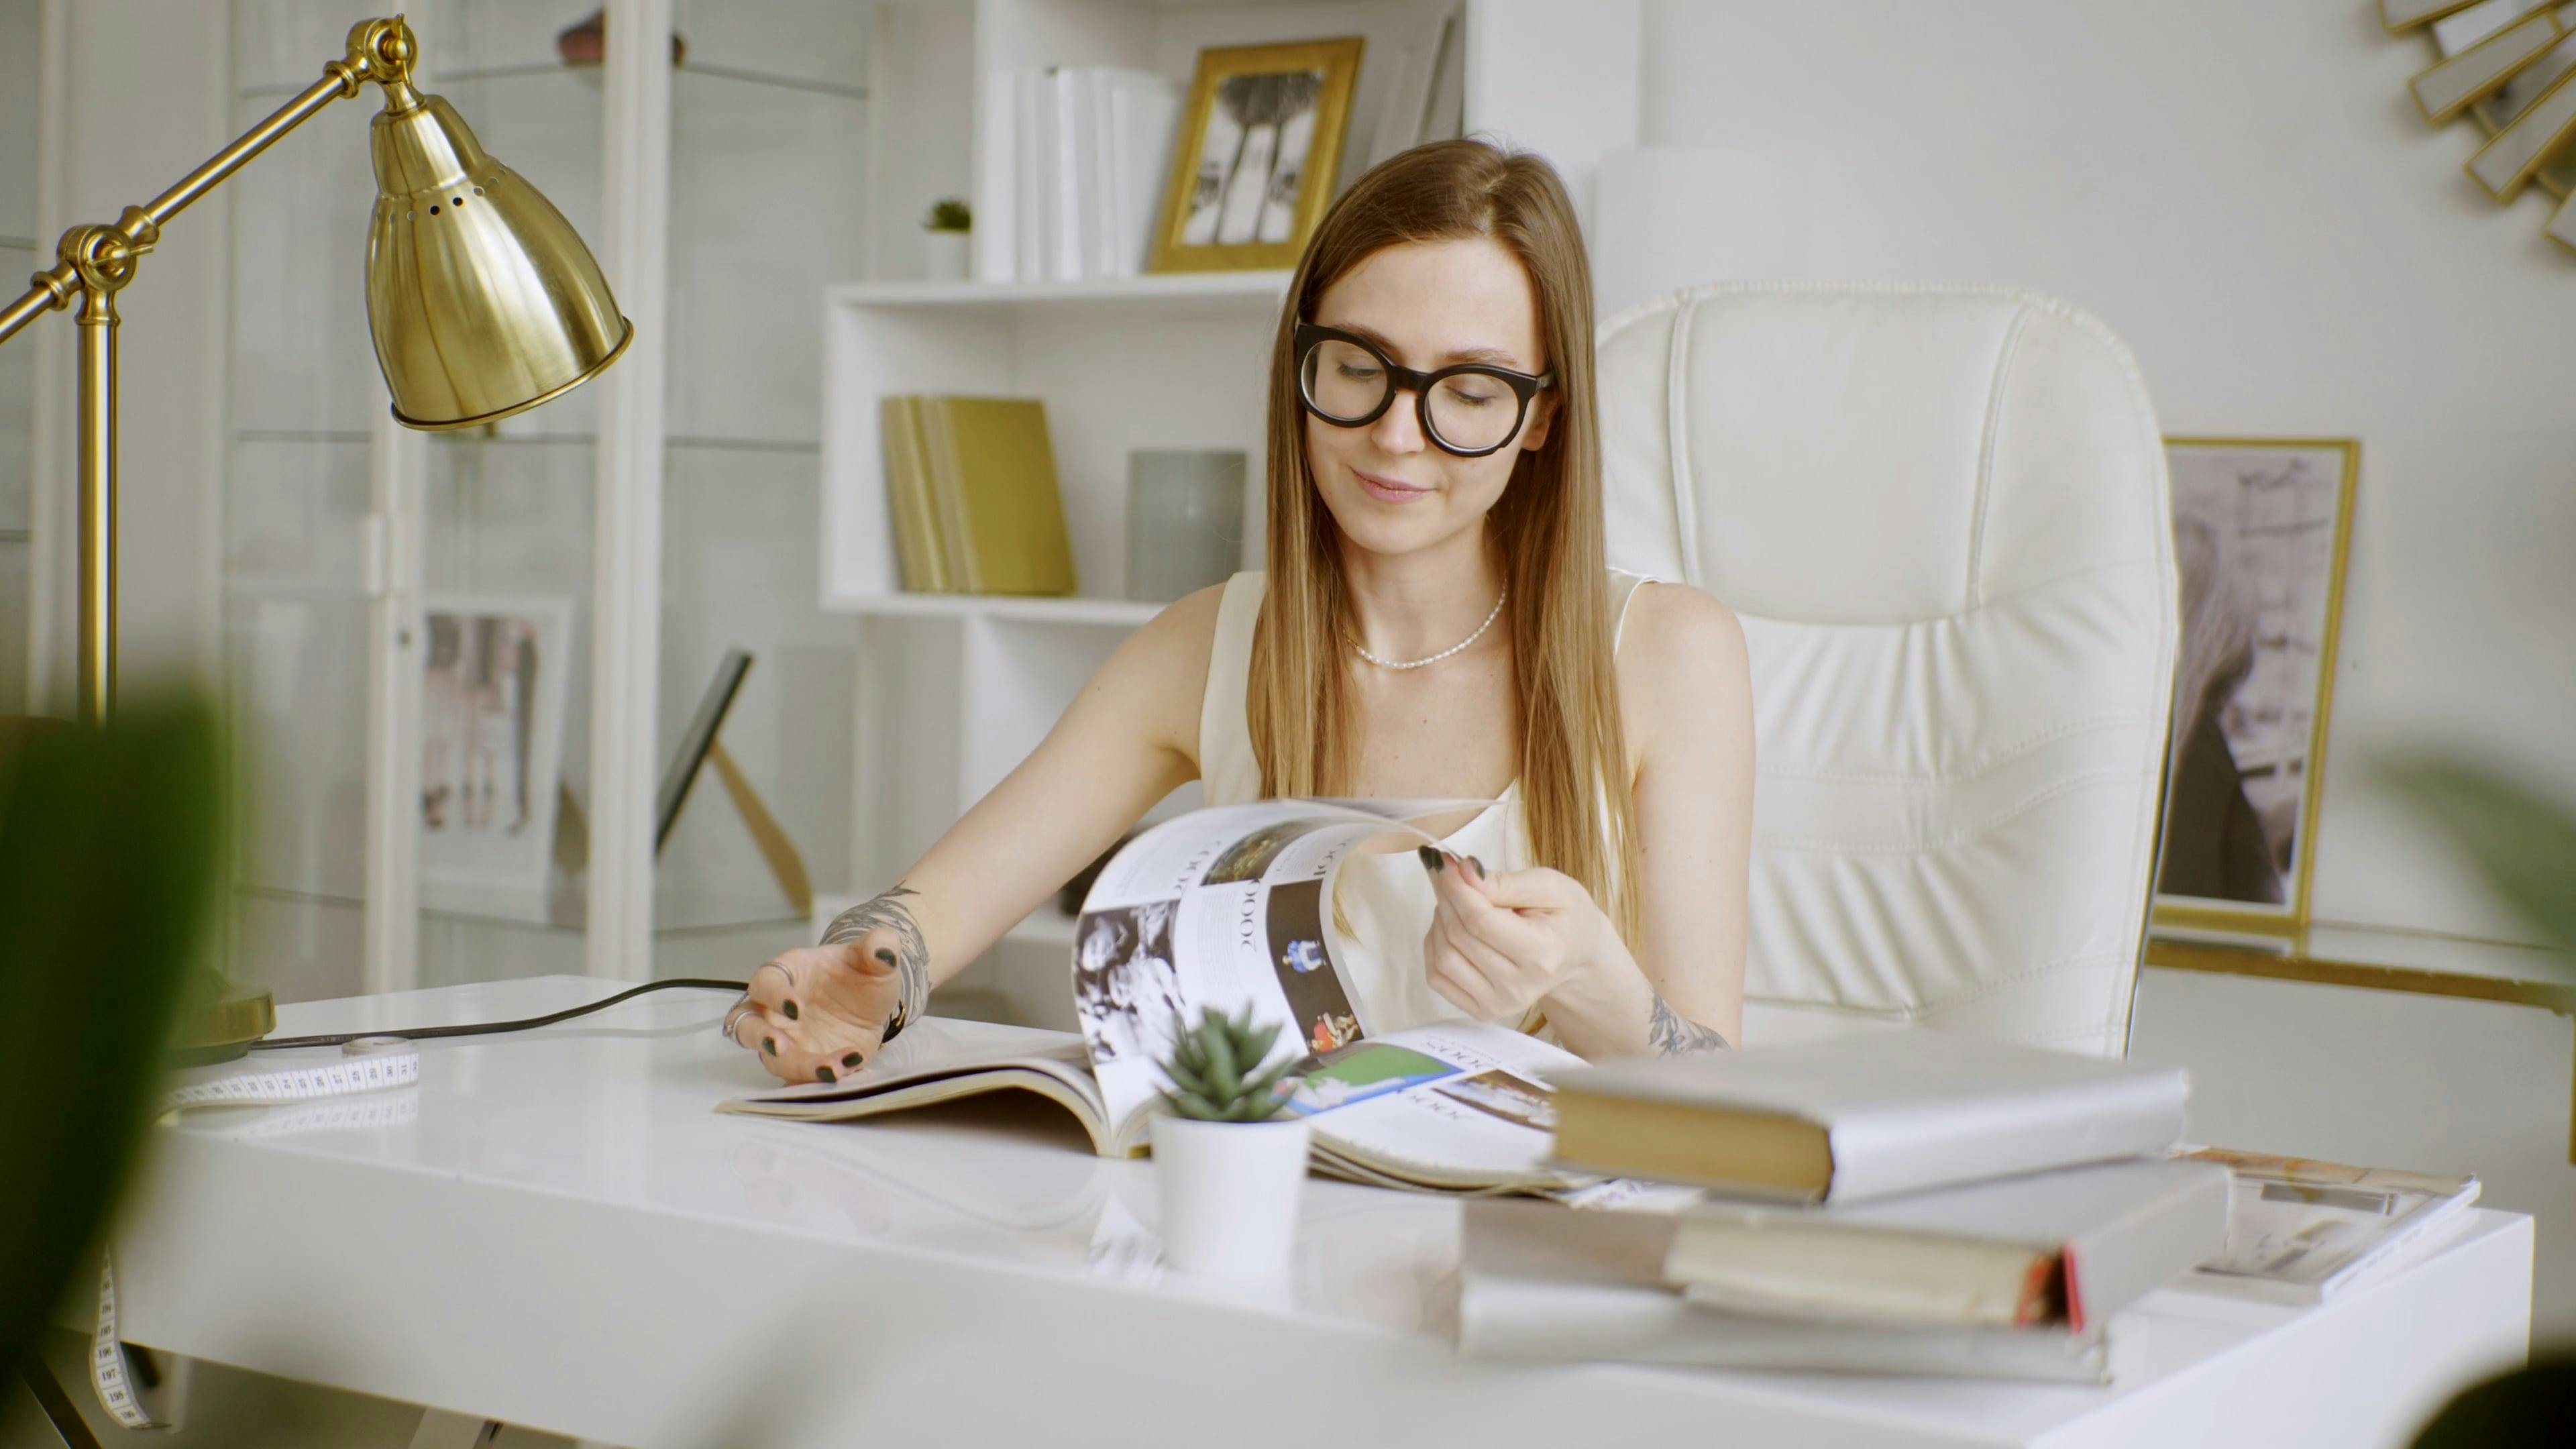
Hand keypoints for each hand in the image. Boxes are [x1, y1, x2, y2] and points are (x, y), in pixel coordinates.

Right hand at [728, 932, 904, 1083]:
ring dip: (799, 1068)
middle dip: (761, 1038)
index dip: (775, 996)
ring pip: (774, 1061)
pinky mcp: (802, 1066)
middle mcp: (774, 1011)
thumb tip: (882, 952)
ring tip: (831, 1071)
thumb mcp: (874, 955)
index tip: (796, 1008)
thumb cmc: (858, 973)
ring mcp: (786, 1041)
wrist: (869, 1003)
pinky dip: (816, 1083)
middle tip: (781, 1048)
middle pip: (748, 1026)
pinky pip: (799, 1080)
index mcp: (786, 974)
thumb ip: (879, 946)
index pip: (766, 982)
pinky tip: (845, 1074)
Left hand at [1420, 848, 1613, 1024]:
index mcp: (1542, 954)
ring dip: (1440, 920)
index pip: (1480, 920)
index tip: (1443, 862)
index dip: (1455, 887)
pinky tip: (1451, 928)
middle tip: (1446, 872)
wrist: (1576, 957)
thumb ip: (1506, 882)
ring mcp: (1498, 1004)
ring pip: (1443, 956)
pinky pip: (1437, 976)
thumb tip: (1463, 872)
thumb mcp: (1550, 887)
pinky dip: (1435, 945)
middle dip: (1446, 896)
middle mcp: (1518, 987)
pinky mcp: (1481, 1011)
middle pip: (1459, 936)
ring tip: (1457, 901)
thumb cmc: (1565, 917)